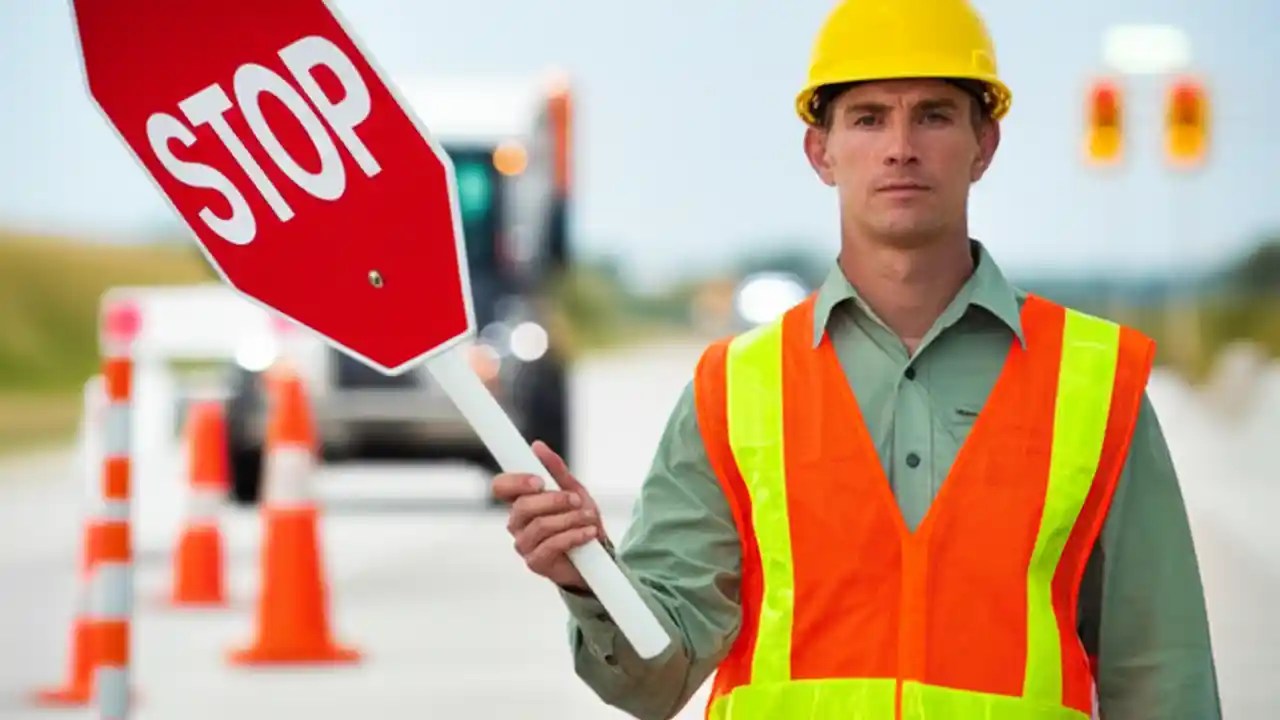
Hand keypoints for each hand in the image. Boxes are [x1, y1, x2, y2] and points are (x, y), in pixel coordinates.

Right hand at [493, 441, 607, 592]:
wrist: (597, 554)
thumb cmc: (580, 521)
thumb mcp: (573, 490)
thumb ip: (556, 470)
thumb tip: (537, 446)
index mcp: (521, 501)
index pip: (501, 487)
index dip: (516, 481)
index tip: (540, 481)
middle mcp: (517, 523)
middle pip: (522, 506)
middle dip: (554, 500)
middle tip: (575, 499)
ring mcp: (524, 545)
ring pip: (540, 525)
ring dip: (569, 518)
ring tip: (588, 517)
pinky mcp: (536, 563)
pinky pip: (551, 546)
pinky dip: (574, 536)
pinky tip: (589, 532)